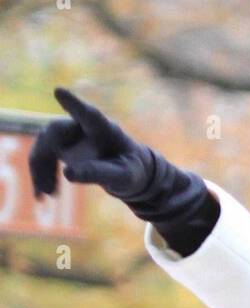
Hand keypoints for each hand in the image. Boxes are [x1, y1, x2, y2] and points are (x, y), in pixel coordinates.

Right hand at [30, 87, 156, 202]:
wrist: (127, 170)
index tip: (59, 92)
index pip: (88, 114)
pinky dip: (40, 173)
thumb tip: (68, 173)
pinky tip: (42, 195)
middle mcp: (83, 126)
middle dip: (46, 157)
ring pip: (45, 143)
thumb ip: (99, 173)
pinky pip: (44, 155)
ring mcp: (70, 133)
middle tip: (48, 188)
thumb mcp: (122, 177)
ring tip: (46, 195)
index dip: (73, 103)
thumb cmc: (130, 170)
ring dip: (40, 168)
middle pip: (55, 131)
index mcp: (105, 129)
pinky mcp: (62, 144)